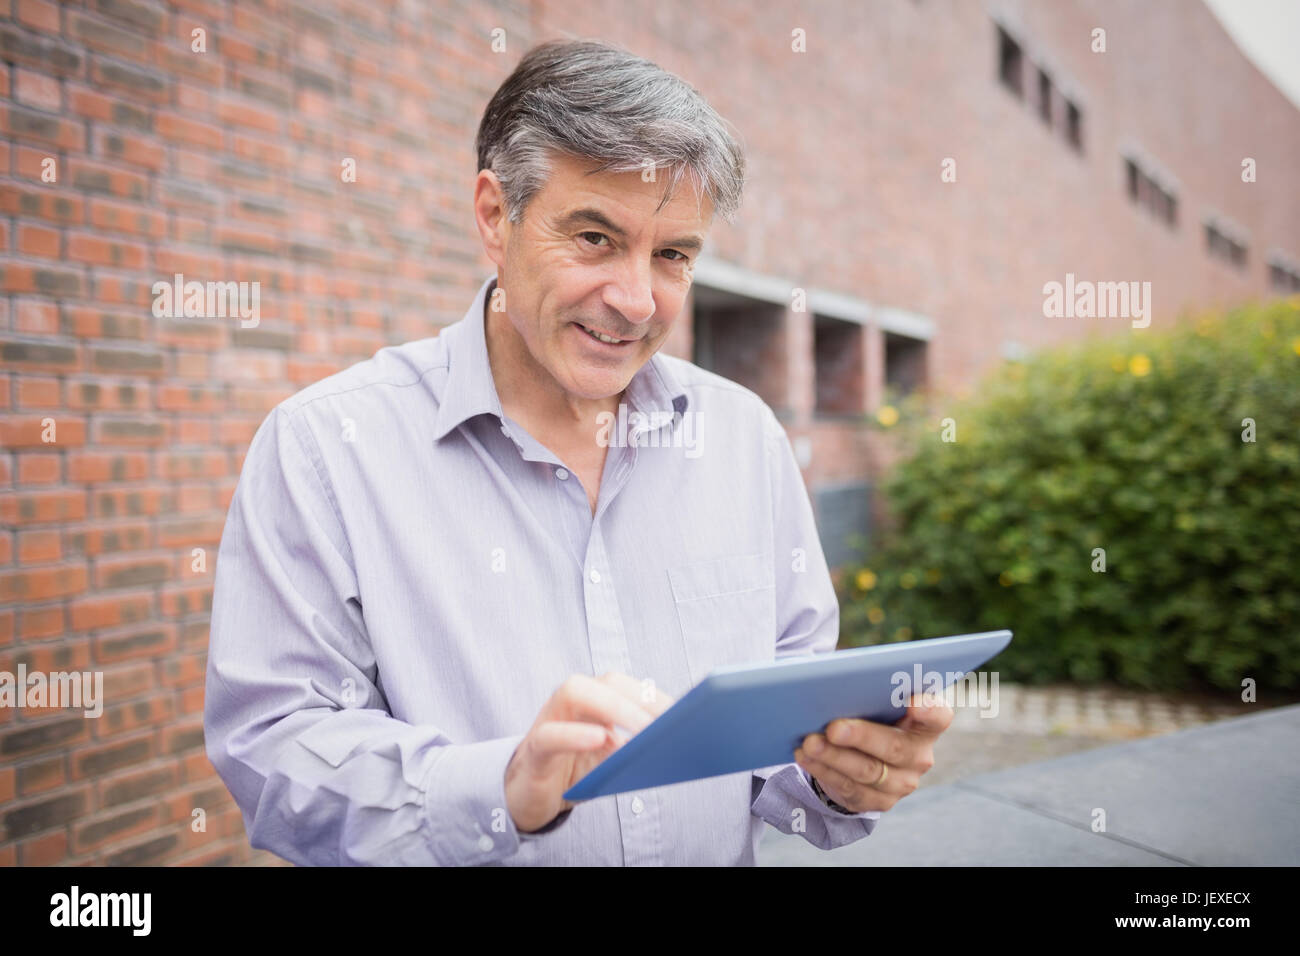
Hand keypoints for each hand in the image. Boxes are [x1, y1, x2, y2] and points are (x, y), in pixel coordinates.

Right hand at [504, 672, 674, 832]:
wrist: (527, 795)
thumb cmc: (574, 771)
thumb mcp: (609, 762)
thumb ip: (632, 750)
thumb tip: (670, 748)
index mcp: (595, 701)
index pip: (628, 686)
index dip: (656, 696)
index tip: (688, 712)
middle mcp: (572, 702)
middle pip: (607, 682)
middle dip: (641, 698)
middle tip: (671, 721)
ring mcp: (549, 720)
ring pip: (574, 692)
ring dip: (613, 707)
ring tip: (643, 730)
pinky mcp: (533, 750)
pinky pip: (550, 735)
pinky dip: (574, 735)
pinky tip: (601, 741)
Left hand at [793, 692, 953, 812]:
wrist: (862, 752)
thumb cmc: (870, 712)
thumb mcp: (874, 698)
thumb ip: (868, 687)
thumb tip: (836, 679)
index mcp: (927, 723)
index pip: (938, 716)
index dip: (928, 709)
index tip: (911, 701)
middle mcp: (920, 756)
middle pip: (895, 747)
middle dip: (861, 736)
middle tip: (833, 727)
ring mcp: (902, 782)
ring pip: (868, 771)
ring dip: (834, 756)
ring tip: (810, 743)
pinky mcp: (879, 801)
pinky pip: (850, 788)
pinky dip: (824, 771)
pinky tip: (806, 757)